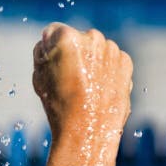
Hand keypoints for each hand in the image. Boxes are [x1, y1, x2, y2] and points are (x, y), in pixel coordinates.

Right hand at [32, 23, 132, 140]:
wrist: (87, 132)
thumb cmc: (59, 107)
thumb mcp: (39, 77)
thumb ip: (43, 51)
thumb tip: (50, 40)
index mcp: (66, 38)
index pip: (52, 32)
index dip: (49, 51)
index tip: (52, 69)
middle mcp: (92, 38)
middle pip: (77, 39)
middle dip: (74, 55)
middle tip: (70, 82)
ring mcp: (111, 49)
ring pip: (96, 50)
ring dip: (91, 63)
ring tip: (85, 89)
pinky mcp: (125, 62)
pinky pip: (112, 60)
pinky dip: (107, 71)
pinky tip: (99, 90)